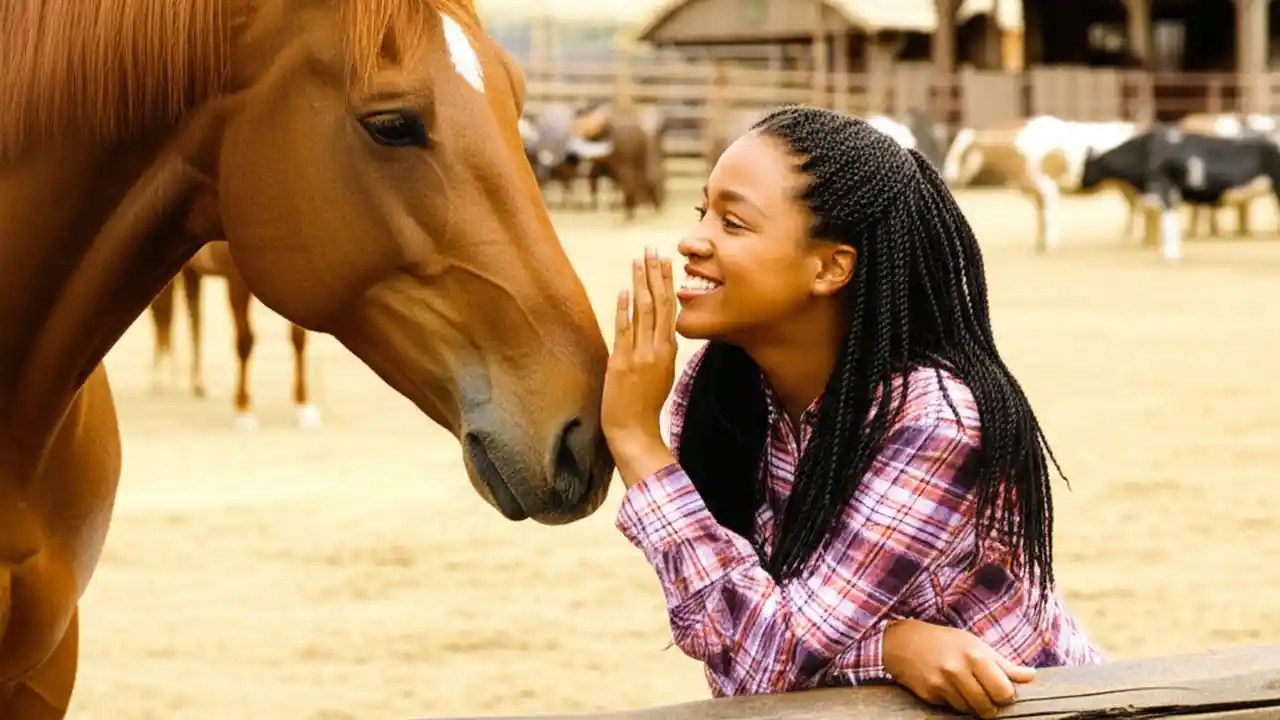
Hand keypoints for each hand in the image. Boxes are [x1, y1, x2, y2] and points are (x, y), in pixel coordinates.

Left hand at [602, 247, 678, 483]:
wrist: (634, 432)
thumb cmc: (643, 407)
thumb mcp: (659, 376)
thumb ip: (658, 352)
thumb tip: (656, 334)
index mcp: (668, 351)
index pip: (669, 309)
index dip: (667, 283)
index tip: (665, 262)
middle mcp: (658, 350)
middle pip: (660, 304)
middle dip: (656, 274)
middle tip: (653, 249)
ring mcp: (642, 356)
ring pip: (644, 312)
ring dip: (641, 283)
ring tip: (639, 260)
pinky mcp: (623, 363)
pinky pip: (625, 331)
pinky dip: (625, 309)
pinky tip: (625, 290)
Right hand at [883, 619, 1035, 718]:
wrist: (904, 642)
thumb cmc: (945, 641)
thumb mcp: (976, 645)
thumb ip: (1004, 664)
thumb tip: (1031, 676)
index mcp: (975, 655)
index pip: (1003, 691)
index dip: (1006, 696)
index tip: (1002, 692)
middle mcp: (958, 670)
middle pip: (987, 707)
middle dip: (990, 706)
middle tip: (987, 697)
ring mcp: (941, 683)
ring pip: (969, 710)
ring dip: (971, 705)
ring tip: (965, 688)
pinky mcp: (929, 694)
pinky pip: (950, 707)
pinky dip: (953, 701)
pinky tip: (947, 687)